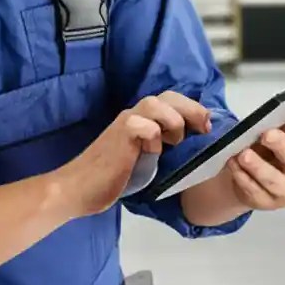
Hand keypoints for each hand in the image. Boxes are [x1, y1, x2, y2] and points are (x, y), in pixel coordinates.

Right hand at [52, 92, 210, 218]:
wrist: (78, 188)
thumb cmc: (110, 177)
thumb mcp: (144, 159)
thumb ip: (160, 146)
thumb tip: (188, 144)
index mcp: (141, 120)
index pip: (170, 101)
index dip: (192, 109)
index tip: (206, 126)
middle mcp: (133, 116)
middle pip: (166, 96)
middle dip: (190, 108)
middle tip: (203, 128)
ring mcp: (124, 123)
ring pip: (154, 103)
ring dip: (172, 120)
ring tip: (174, 140)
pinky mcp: (118, 135)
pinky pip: (141, 125)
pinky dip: (152, 136)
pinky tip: (152, 152)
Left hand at [224, 96, 284, 210]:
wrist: (258, 172)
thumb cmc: (281, 146)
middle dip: (283, 147)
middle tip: (267, 133)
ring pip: (275, 182)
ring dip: (259, 167)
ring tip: (244, 154)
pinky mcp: (267, 203)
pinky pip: (254, 192)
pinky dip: (243, 178)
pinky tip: (234, 165)